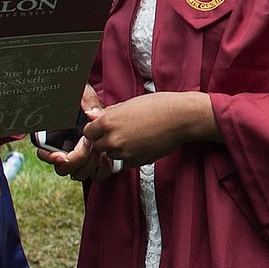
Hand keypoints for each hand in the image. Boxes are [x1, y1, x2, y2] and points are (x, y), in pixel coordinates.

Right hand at [35, 85, 116, 181]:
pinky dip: (102, 170)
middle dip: (76, 159)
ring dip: (88, 165)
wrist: (105, 111)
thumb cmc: (87, 100)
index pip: (43, 153)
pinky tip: (107, 158)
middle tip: (88, 144)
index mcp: (54, 136)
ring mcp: (80, 158)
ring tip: (99, 149)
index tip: (61, 156)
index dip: (50, 157)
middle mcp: (65, 150)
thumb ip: (85, 100)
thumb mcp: (83, 93)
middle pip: (62, 169)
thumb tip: (90, 113)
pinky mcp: (95, 163)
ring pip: (78, 174)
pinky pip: (96, 176)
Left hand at [80, 91, 219, 165]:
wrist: (180, 118)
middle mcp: (112, 139)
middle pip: (97, 146)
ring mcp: (123, 152)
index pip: (88, 132)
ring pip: (110, 155)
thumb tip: (90, 116)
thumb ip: (107, 113)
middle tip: (121, 132)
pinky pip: (124, 162)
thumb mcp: (128, 104)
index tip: (104, 128)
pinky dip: (130, 156)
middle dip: (105, 141)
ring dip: (117, 149)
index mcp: (107, 121)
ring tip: (134, 137)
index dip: (96, 130)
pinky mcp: (135, 162)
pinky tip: (142, 144)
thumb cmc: (157, 106)